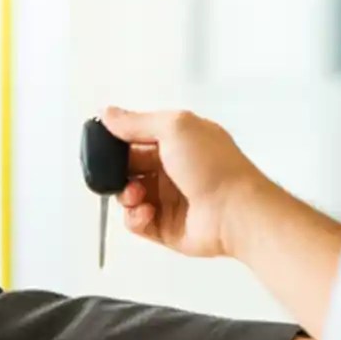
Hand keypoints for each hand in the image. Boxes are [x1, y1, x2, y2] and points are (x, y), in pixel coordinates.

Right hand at [99, 106, 283, 258]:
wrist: (235, 212)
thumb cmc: (215, 167)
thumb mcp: (175, 127)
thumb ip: (137, 121)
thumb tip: (109, 113)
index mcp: (178, 141)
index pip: (137, 137)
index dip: (119, 141)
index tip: (104, 144)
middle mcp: (173, 169)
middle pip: (128, 167)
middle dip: (117, 169)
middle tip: (118, 172)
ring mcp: (169, 198)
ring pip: (128, 195)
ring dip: (125, 194)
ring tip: (137, 194)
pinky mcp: (165, 226)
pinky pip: (136, 221)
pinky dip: (134, 217)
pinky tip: (146, 211)